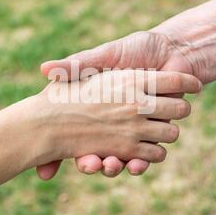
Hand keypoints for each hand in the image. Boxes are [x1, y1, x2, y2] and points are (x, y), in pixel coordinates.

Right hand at [36, 31, 197, 178]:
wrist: (171, 50)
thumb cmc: (135, 49)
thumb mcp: (102, 57)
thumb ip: (77, 63)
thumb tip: (43, 69)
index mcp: (103, 107)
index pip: (80, 137)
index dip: (77, 152)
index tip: (75, 158)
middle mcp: (120, 122)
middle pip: (105, 157)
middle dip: (99, 164)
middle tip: (90, 165)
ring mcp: (140, 129)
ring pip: (126, 160)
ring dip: (121, 164)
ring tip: (110, 164)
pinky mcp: (158, 131)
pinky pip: (151, 155)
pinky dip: (144, 161)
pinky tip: (135, 163)